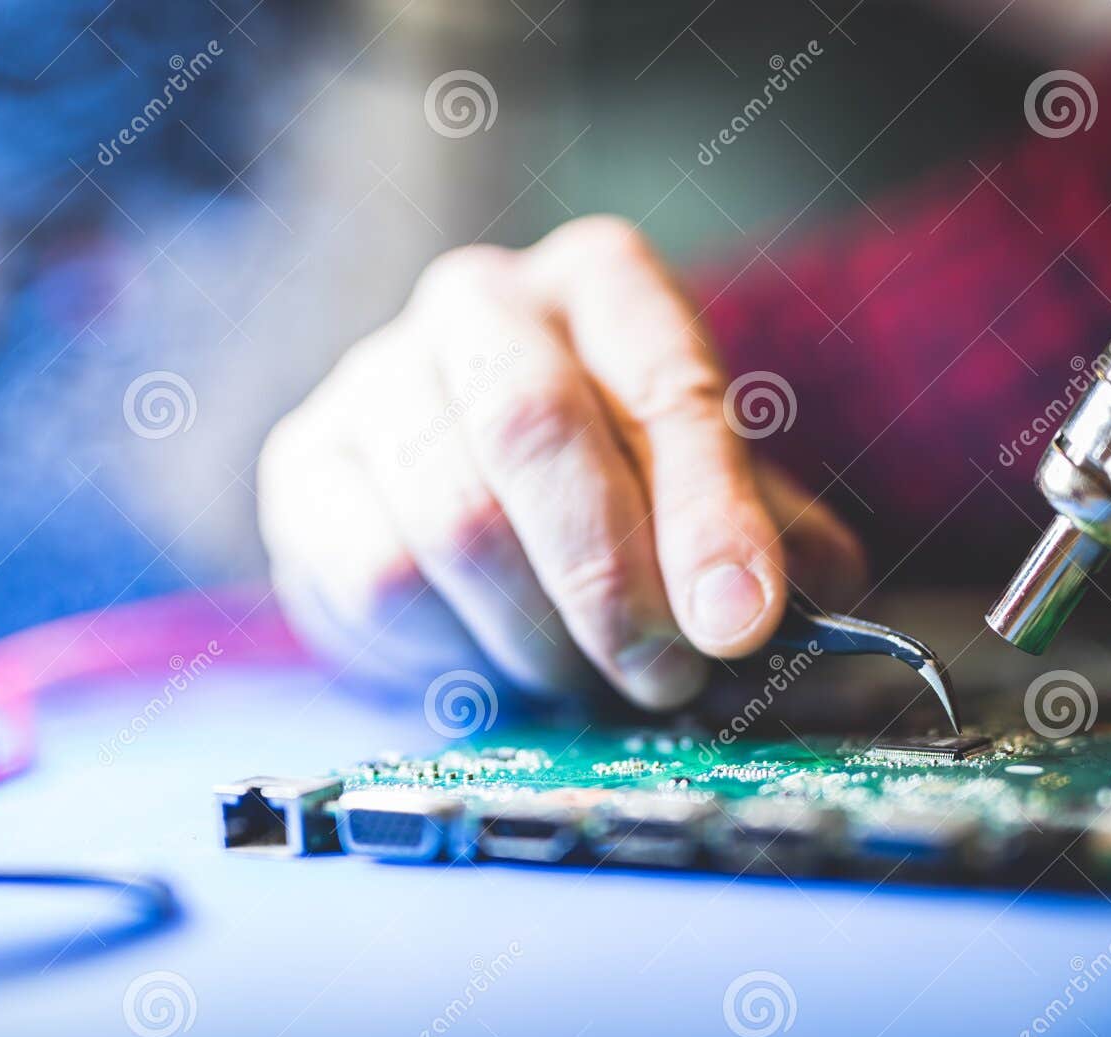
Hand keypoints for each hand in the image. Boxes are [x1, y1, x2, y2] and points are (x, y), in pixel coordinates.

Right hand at [258, 216, 867, 708]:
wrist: (447, 505)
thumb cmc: (606, 497)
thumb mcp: (705, 502)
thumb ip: (768, 544)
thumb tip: (809, 613)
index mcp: (599, 284)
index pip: (661, 378)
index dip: (708, 510)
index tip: (740, 622)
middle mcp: (479, 303)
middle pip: (534, 424)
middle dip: (612, 577)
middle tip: (663, 677)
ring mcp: (375, 377)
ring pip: (455, 521)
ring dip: (539, 635)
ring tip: (582, 677)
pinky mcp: (302, 466)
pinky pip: (377, 580)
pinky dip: (452, 649)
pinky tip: (487, 657)